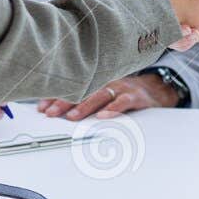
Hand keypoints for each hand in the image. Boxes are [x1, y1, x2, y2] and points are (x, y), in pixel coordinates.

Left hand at [38, 73, 177, 120]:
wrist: (157, 90)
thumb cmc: (126, 93)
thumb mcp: (104, 93)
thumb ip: (85, 100)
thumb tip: (57, 111)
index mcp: (96, 81)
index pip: (73, 88)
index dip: (56, 97)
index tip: (41, 108)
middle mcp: (107, 82)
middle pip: (83, 91)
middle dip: (64, 102)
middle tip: (50, 113)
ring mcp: (122, 88)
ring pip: (100, 95)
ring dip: (84, 106)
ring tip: (71, 117)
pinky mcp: (136, 97)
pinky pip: (124, 102)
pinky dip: (113, 108)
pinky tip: (103, 115)